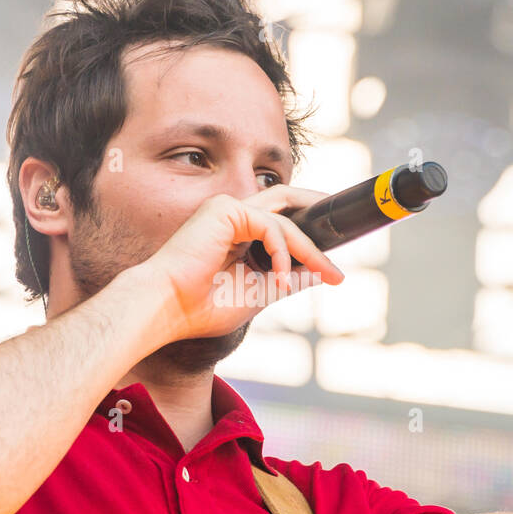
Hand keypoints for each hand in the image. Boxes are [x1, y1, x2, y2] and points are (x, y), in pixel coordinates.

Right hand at [139, 186, 344, 342]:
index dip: (309, 239)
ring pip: (285, 220)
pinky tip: (281, 280)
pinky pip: (271, 226)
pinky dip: (284, 253)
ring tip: (325, 274)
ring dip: (309, 249)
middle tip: (346, 231)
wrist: (167, 310)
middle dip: (319, 212)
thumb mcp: (259, 293)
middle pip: (287, 203)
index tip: (332, 267)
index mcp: (236, 233)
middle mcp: (231, 215)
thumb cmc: (202, 307)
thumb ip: (288, 279)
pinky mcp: (225, 209)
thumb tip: (320, 273)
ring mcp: (228, 209)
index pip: (280, 223)